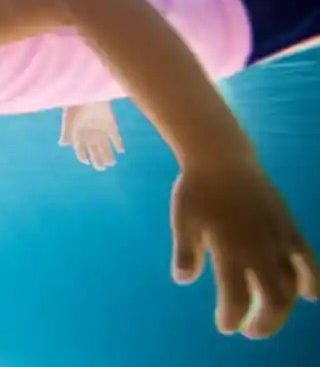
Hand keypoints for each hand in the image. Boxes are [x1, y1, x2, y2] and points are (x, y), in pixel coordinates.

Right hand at [60, 102, 123, 170]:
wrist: (90, 91)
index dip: (82, 155)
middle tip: (102, 168)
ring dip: (108, 154)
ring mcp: (100, 128)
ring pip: (105, 145)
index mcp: (78, 132)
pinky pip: (115, 136)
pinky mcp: (110, 123)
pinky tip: (121, 151)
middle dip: (98, 159)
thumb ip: (67, 131)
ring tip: (112, 163)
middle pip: (94, 149)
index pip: (80, 147)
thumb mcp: (69, 118)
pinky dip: (118, 143)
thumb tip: (63, 144)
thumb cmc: (77, 103)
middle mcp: (89, 132)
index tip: (86, 161)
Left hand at [170, 161, 317, 337]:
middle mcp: (257, 250)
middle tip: (250, 331)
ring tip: (269, 319)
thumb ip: (186, 252)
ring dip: (283, 310)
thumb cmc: (196, 190)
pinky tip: (311, 297)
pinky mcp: (290, 229)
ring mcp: (277, 240)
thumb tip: (183, 280)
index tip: (226, 326)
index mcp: (228, 250)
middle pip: (271, 300)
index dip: (232, 318)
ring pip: (291, 286)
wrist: (222, 157)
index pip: (235, 299)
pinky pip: (309, 261)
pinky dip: (313, 281)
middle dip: (263, 323)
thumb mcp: (183, 221)